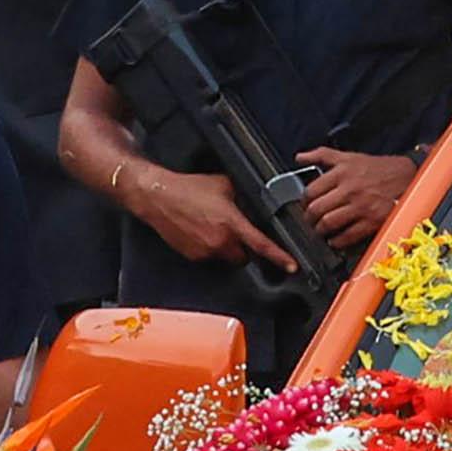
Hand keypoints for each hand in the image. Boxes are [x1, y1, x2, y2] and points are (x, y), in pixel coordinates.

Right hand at [123, 162, 284, 270]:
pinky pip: (209, 256)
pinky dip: (210, 247)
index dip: (279, 257)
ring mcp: (205, 251)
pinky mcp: (193, 256)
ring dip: (226, 247)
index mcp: (231, 222)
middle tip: (236, 230)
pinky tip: (201, 230)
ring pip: (226, 257)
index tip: (292, 266)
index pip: (261, 244)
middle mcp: (219, 241)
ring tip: (213, 226)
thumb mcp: (224, 184)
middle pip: (244, 256)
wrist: (159, 197)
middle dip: (244, 248)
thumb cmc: (189, 188)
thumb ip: (243, 196)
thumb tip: (254, 201)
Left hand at [299, 146, 416, 247]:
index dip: (304, 201)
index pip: (311, 191)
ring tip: (321, 229)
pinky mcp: (371, 221)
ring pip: (328, 223)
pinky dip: (337, 241)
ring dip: (320, 230)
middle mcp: (349, 189)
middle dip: (309, 218)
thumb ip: (323, 155)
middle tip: (310, 220)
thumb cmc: (379, 168)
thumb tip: (300, 157)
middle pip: (316, 209)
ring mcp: (360, 206)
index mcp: (342, 172)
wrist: (409, 176)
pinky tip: (335, 239)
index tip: (305, 205)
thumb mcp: (350, 156)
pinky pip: (346, 236)